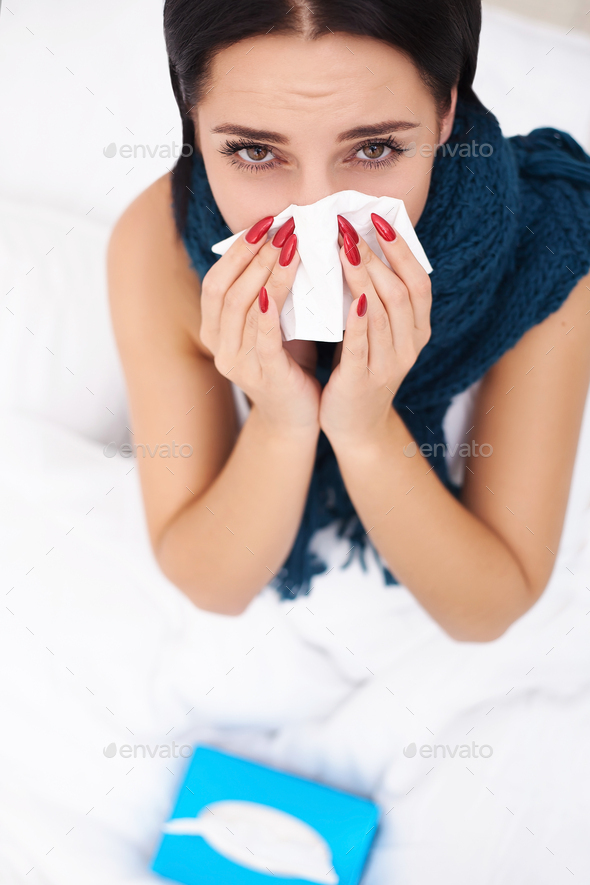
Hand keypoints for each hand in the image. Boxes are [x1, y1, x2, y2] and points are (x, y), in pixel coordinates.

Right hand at [199, 215, 320, 436]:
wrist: (297, 415)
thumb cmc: (289, 363)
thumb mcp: (275, 322)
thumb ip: (272, 291)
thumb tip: (288, 241)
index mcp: (214, 328)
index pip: (215, 280)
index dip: (236, 250)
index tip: (264, 223)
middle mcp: (218, 345)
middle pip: (224, 289)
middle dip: (252, 254)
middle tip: (281, 227)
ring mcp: (237, 362)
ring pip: (242, 307)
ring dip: (267, 272)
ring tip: (291, 246)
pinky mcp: (262, 375)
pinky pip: (260, 337)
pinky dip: (267, 311)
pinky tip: (277, 289)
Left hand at [319, 213, 431, 445]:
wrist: (355, 427)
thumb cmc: (360, 369)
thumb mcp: (376, 332)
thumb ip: (374, 298)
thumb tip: (356, 246)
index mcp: (417, 330)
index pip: (418, 282)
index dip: (401, 250)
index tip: (378, 220)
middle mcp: (409, 346)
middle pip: (399, 292)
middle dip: (374, 256)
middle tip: (347, 228)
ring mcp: (388, 365)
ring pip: (383, 313)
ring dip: (363, 277)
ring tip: (342, 249)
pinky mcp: (362, 382)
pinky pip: (362, 346)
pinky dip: (359, 322)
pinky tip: (351, 299)